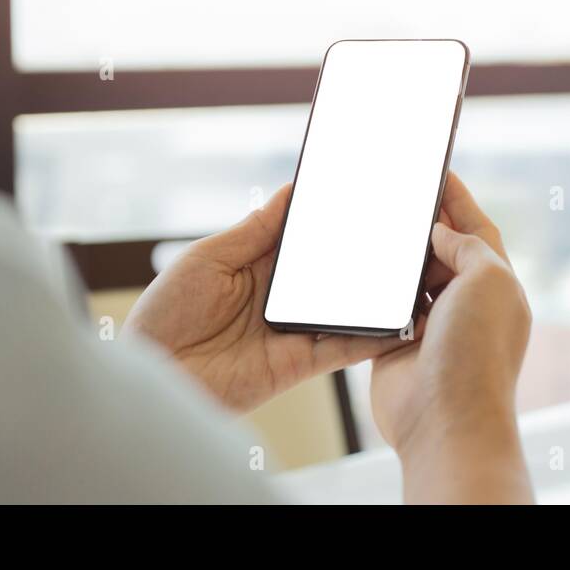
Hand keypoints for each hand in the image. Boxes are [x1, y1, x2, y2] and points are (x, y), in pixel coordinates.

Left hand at [123, 185, 404, 413]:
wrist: (154, 376)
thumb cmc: (165, 314)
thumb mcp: (207, 258)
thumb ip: (254, 230)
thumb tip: (290, 193)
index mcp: (258, 265)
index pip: (305, 239)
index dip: (332, 221)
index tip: (364, 195)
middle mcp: (281, 298)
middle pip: (332, 271)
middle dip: (364, 253)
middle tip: (400, 229)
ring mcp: (293, 330)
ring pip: (347, 308)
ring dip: (378, 294)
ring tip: (414, 270)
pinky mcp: (299, 364)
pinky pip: (344, 348)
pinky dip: (373, 336)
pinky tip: (400, 319)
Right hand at [370, 173, 533, 502]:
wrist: (446, 421)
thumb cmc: (477, 353)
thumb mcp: (489, 280)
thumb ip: (468, 246)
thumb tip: (440, 233)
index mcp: (496, 284)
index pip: (477, 229)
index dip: (458, 199)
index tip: (436, 169)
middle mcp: (465, 303)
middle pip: (440, 250)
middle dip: (419, 224)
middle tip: (392, 193)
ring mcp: (430, 326)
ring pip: (407, 278)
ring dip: (392, 256)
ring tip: (370, 223)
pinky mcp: (393, 346)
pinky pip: (380, 308)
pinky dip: (370, 290)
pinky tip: (355, 267)